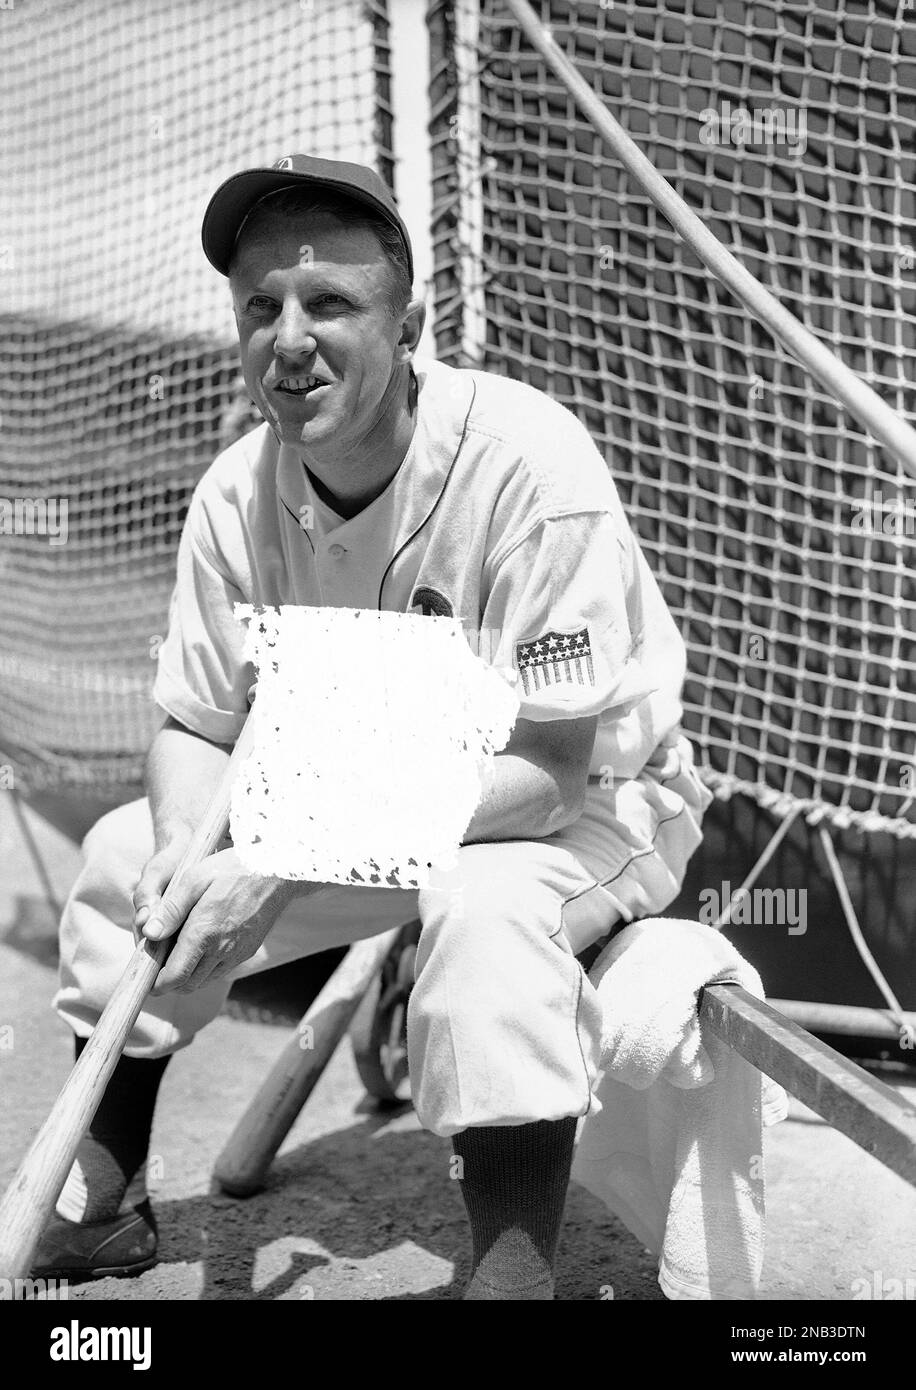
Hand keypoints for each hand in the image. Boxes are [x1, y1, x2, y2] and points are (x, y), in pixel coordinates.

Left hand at [135, 846, 299, 994]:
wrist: (277, 872)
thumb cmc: (232, 869)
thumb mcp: (194, 878)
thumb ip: (170, 909)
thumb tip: (149, 934)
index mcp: (204, 932)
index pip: (174, 977)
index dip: (156, 983)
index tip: (145, 976)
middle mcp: (221, 949)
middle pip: (186, 985)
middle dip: (169, 980)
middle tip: (158, 962)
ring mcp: (237, 953)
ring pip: (204, 980)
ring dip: (187, 975)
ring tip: (178, 952)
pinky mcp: (247, 951)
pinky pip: (220, 970)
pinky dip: (205, 967)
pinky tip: (202, 945)